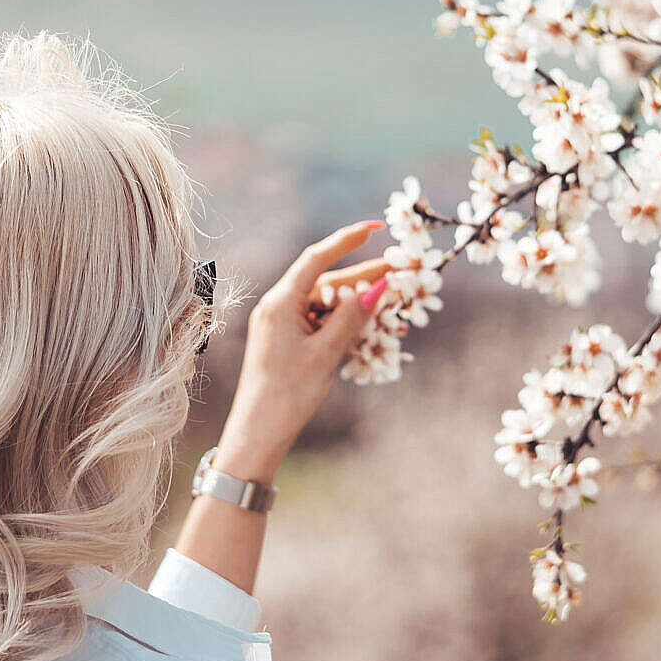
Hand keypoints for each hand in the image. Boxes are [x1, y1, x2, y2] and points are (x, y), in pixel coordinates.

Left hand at [212, 222, 389, 483]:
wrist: (258, 433)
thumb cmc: (287, 393)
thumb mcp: (325, 353)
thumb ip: (351, 317)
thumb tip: (378, 288)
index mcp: (280, 302)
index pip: (317, 259)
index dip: (347, 240)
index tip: (374, 227)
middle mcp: (279, 307)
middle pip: (328, 282)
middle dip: (365, 276)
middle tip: (402, 270)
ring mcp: (284, 325)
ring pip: (328, 304)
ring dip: (360, 303)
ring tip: (396, 300)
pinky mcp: (289, 342)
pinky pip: (322, 323)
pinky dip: (346, 323)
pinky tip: (373, 326)